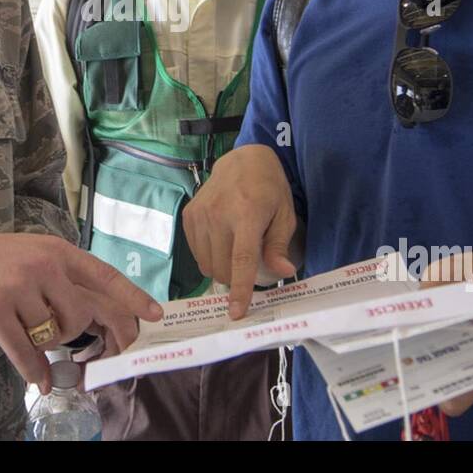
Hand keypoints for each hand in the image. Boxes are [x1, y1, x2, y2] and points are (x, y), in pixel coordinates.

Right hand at [0, 232, 162, 392]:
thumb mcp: (32, 254)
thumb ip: (62, 279)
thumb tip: (95, 315)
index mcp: (56, 251)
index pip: (105, 275)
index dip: (133, 297)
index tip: (155, 315)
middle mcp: (43, 266)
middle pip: (87, 312)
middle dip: (100, 337)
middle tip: (101, 355)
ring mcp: (19, 288)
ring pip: (56, 334)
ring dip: (50, 345)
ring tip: (34, 335)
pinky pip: (26, 352)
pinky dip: (33, 370)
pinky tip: (38, 379)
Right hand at [182, 145, 298, 318]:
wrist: (243, 160)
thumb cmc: (269, 189)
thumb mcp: (284, 214)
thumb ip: (279, 245)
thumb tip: (283, 272)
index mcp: (247, 214)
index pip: (241, 259)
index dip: (240, 289)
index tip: (237, 312)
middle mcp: (218, 215)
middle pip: (222, 268)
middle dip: (235, 279)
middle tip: (249, 267)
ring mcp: (200, 214)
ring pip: (206, 265)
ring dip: (221, 269)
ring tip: (235, 252)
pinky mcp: (189, 215)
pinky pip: (196, 253)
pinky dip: (209, 257)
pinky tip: (221, 242)